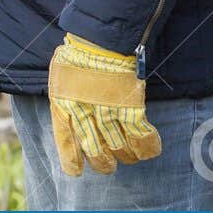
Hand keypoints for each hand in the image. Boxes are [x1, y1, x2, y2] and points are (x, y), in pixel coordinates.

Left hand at [48, 33, 161, 175]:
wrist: (98, 40)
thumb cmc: (77, 52)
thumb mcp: (60, 75)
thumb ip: (64, 94)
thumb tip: (68, 103)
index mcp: (64, 108)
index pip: (66, 144)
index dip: (72, 160)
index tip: (76, 172)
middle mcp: (85, 116)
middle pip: (95, 151)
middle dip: (102, 163)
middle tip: (108, 167)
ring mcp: (109, 113)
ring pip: (119, 147)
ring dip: (125, 156)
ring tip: (128, 158)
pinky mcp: (130, 106)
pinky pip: (141, 134)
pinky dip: (148, 145)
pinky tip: (152, 151)